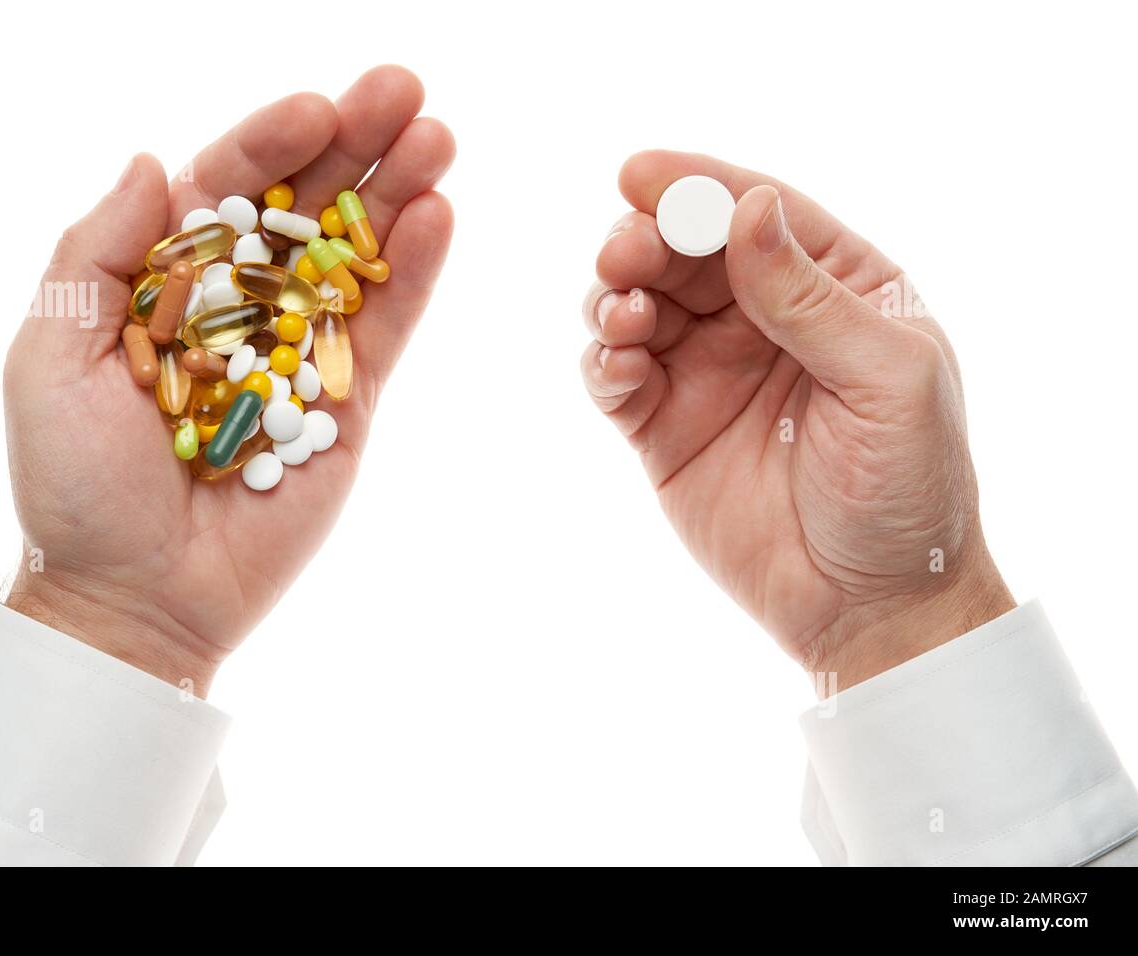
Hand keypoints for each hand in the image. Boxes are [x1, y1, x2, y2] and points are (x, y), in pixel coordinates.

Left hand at [4, 67, 454, 694]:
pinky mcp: (346, 403)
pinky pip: (384, 330)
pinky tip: (439, 217)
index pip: (226, 190)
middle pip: (305, 210)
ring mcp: (299, 353)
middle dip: (357, 146)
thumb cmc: (76, 483)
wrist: (136, 596)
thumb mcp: (52, 357)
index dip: (271, 142)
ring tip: (440, 137)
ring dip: (400, 195)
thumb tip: (149, 159)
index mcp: (167, 283)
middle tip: (407, 90)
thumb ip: (97, 255)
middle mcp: (240, 306)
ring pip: (356, 258)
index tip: (319, 106)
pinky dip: (413, 276)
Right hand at [582, 151, 1012, 690]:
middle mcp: (763, 319)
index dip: (697, 186)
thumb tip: (749, 209)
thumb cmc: (908, 488)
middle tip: (622, 255)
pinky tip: (617, 368)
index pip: (757, 214)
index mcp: (834, 288)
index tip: (639, 173)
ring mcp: (708, 372)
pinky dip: (603, 362)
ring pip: (638, 305)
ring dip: (614, 297)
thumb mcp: (885, 381)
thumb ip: (812, 298)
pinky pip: (617, 377)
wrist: (871, 607)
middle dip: (643, 240)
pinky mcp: (664, 428)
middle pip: (683, 251)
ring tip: (622, 318)